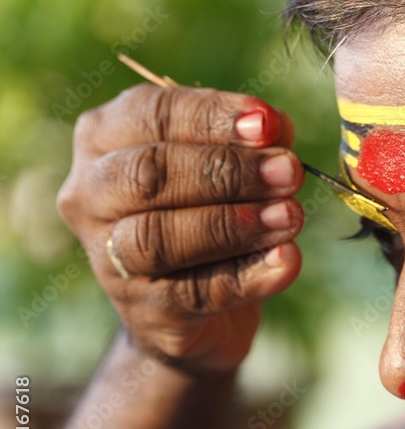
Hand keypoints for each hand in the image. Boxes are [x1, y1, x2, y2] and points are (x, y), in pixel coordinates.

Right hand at [58, 85, 303, 374]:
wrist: (199, 307)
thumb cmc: (209, 211)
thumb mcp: (230, 165)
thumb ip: (251, 142)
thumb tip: (276, 126)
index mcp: (103, 140)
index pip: (150, 114)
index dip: (211, 116)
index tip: (267, 124)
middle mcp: (90, 196)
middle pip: (149, 173)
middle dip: (227, 170)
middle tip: (288, 172)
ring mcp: (109, 259)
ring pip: (161, 237)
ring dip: (234, 224)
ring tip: (290, 216)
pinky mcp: (145, 313)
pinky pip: (195, 293)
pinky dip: (248, 275)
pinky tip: (286, 259)